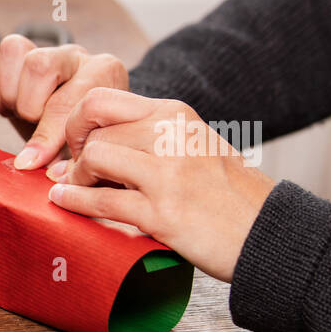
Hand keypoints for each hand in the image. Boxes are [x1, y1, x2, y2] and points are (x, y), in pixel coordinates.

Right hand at [0, 36, 128, 170]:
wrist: (76, 133)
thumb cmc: (84, 141)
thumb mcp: (84, 152)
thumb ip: (66, 160)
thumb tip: (30, 163)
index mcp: (103, 72)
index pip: (66, 98)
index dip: (47, 134)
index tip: (33, 161)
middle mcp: (73, 56)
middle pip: (38, 63)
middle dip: (28, 105)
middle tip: (33, 125)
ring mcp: (42, 53)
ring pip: (12, 50)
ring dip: (9, 93)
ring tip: (20, 114)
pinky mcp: (14, 61)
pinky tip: (8, 109)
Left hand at [47, 89, 275, 281]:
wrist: (267, 233)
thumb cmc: (225, 194)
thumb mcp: (194, 146)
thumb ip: (149, 138)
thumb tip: (90, 143)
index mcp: (176, 115)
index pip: (102, 98)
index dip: (77, 121)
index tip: (76, 142)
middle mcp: (173, 136)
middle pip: (95, 132)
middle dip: (74, 155)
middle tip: (73, 173)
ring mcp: (168, 174)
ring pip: (95, 158)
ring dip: (75, 178)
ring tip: (75, 188)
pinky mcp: (163, 213)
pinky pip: (102, 201)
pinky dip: (74, 201)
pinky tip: (63, 201)